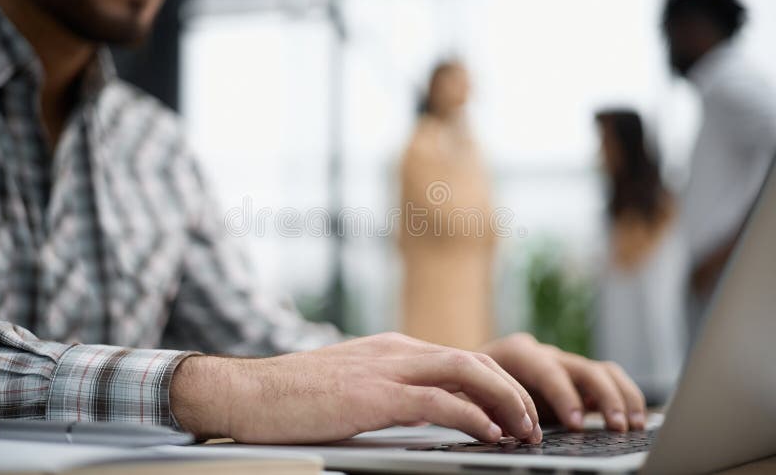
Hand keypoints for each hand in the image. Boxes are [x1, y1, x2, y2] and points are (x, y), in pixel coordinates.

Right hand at [171, 332, 542, 443]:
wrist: (248, 392)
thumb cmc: (294, 397)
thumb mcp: (352, 387)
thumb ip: (389, 393)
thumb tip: (423, 415)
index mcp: (392, 349)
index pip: (460, 359)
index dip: (496, 383)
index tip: (516, 410)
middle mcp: (396, 350)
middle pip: (474, 359)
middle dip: (512, 389)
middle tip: (534, 421)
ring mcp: (386, 368)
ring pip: (466, 370)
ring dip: (504, 399)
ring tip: (525, 429)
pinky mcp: (374, 394)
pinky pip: (438, 400)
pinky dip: (472, 415)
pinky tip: (490, 433)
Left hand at [481, 333, 645, 431]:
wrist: (468, 372)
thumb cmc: (467, 384)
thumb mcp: (471, 392)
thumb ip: (488, 405)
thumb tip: (505, 428)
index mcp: (517, 352)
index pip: (546, 369)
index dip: (563, 396)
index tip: (575, 423)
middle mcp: (545, 354)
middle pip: (582, 368)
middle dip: (602, 398)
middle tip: (614, 426)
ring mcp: (563, 364)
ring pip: (601, 371)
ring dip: (620, 397)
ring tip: (632, 425)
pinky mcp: (576, 378)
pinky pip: (608, 379)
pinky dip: (625, 396)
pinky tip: (635, 419)